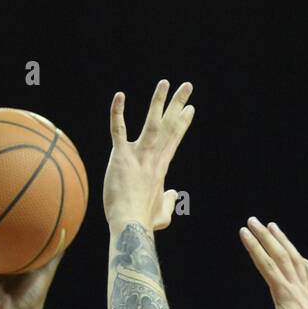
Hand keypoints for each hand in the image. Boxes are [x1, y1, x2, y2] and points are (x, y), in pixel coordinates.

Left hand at [103, 79, 194, 231]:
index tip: (189, 109)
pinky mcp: (121, 157)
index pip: (174, 140)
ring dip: (158, 101)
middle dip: (178, 104)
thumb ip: (169, 201)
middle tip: (187, 86)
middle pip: (169, 126)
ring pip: (152, 123)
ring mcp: (138, 156)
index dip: (182, 123)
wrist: (132, 226)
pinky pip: (118, 130)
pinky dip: (117, 113)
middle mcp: (153, 158)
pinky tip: (120, 96)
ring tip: (165, 82)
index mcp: (161, 168)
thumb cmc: (145, 223)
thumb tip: (173, 193)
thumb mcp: (163, 213)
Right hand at [240, 218, 307, 308]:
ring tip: (272, 226)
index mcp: (286, 296)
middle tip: (251, 220)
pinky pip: (307, 272)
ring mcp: (306, 293)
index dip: (255, 248)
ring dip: (282, 241)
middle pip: (280, 255)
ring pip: (294, 259)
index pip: (267, 266)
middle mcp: (298, 290)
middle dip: (265, 236)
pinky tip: (297, 258)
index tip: (243, 232)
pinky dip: (299, 259)